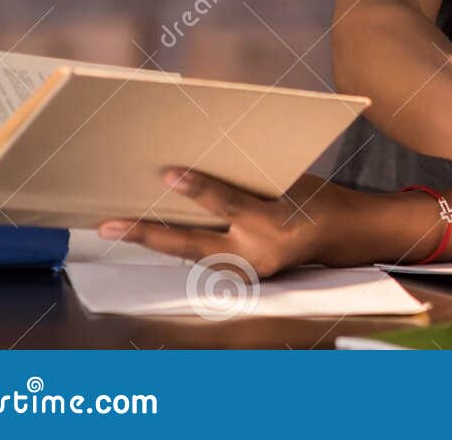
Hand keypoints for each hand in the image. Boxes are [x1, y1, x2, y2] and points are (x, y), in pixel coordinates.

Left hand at [98, 170, 354, 276]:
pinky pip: (207, 260)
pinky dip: (181, 248)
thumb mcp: (286, 180)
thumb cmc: (316, 197)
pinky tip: (157, 236)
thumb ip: (246, 183)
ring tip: (119, 227)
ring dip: (157, 242)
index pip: (228, 204)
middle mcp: (257, 252)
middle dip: (148, 235)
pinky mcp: (247, 277)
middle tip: (107, 226)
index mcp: (273, 221)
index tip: (168, 174)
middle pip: (193, 244)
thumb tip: (200, 175)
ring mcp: (250, 270)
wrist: (344, 235)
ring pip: (193, 255)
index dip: (198, 188)